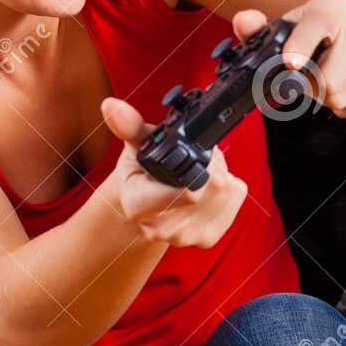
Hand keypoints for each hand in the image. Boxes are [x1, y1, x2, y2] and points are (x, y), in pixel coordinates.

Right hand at [102, 97, 246, 247]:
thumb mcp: (136, 145)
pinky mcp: (209, 238)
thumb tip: (111, 106)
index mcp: (139, 206)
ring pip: (225, 190)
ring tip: (198, 171)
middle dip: (210, 162)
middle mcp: (162, 228)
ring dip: (219, 173)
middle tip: (195, 157)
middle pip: (212, 185)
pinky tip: (209, 186)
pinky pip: (235, 199)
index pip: (189, 191)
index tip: (193, 153)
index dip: (200, 167)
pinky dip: (229, 187)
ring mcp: (187, 237)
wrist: (149, 206)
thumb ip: (130, 126)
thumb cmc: (142, 171)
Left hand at [232, 0, 345, 117]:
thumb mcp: (288, 34)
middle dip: (312, 88)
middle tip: (311, 78)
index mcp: (330, 4)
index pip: (319, 21)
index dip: (302, 44)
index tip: (291, 64)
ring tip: (330, 81)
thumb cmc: (318, 43)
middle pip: (327, 77)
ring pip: (341, 95)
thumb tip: (244, 21)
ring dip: (328, 99)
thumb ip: (258, 31)